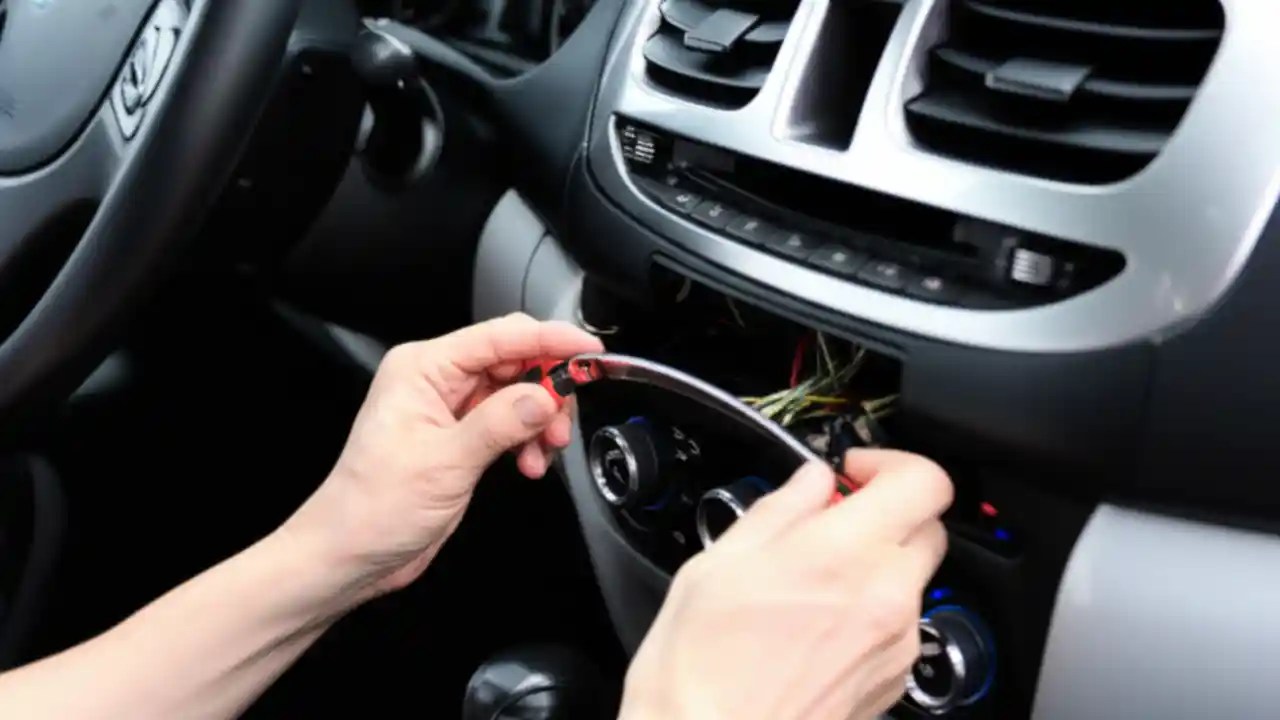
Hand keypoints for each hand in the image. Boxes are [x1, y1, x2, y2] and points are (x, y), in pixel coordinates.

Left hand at [283, 313, 602, 600]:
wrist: (350, 554)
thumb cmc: (372, 508)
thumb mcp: (444, 462)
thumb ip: (500, 423)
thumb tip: (544, 396)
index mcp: (423, 368)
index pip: (500, 337)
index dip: (550, 340)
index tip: (588, 351)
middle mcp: (437, 381)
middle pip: (515, 362)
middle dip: (549, 389)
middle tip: (564, 420)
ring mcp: (450, 410)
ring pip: (519, 394)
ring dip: (541, 420)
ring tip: (545, 451)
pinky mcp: (462, 438)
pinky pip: (510, 422)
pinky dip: (528, 440)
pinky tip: (529, 464)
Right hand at [619, 450, 952, 719]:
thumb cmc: (700, 668)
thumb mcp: (718, 562)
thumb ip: (780, 509)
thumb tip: (810, 482)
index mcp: (841, 553)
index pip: (923, 481)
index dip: (891, 463)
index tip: (854, 472)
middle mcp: (884, 597)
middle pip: (928, 526)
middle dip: (888, 512)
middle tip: (837, 519)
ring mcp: (895, 643)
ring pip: (913, 577)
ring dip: (878, 563)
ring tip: (813, 579)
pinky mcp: (892, 681)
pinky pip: (900, 624)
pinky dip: (872, 610)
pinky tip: (818, 622)